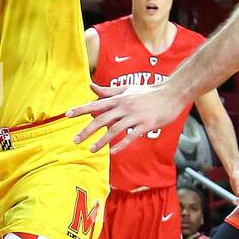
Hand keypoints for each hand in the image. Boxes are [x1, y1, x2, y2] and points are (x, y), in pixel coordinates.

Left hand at [68, 78, 187, 152]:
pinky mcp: (146, 124)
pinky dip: (122, 145)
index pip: (96, 104)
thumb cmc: (148, 92)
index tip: (67, 115)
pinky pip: (131, 136)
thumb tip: (91, 86)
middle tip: (75, 140)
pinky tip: (113, 153)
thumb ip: (108, 90)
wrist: (172, 93)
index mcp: (119, 99)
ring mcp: (135, 116)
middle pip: (102, 119)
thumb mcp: (127, 89)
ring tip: (91, 150)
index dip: (81, 109)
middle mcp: (124, 107)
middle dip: (87, 130)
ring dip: (102, 141)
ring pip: (115, 130)